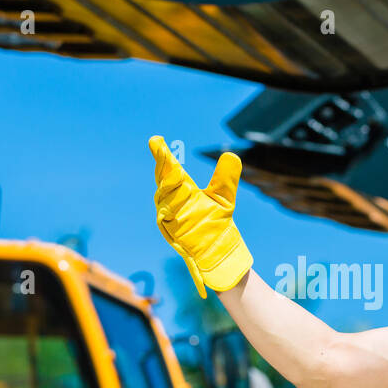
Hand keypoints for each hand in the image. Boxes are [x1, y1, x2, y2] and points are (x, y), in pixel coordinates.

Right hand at [150, 135, 252, 296]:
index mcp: (183, 188)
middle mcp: (173, 198)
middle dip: (162, 164)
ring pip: (163, 194)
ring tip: (176, 171)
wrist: (218, 248)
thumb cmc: (217, 222)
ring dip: (168, 183)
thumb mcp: (224, 197)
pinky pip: (166, 214)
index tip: (156, 139)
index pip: (170, 167)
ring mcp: (169, 212)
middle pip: (163, 178)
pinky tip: (177, 195)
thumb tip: (232, 155)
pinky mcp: (169, 227)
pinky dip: (170, 204)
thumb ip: (226, 178)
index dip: (163, 154)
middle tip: (160, 149)